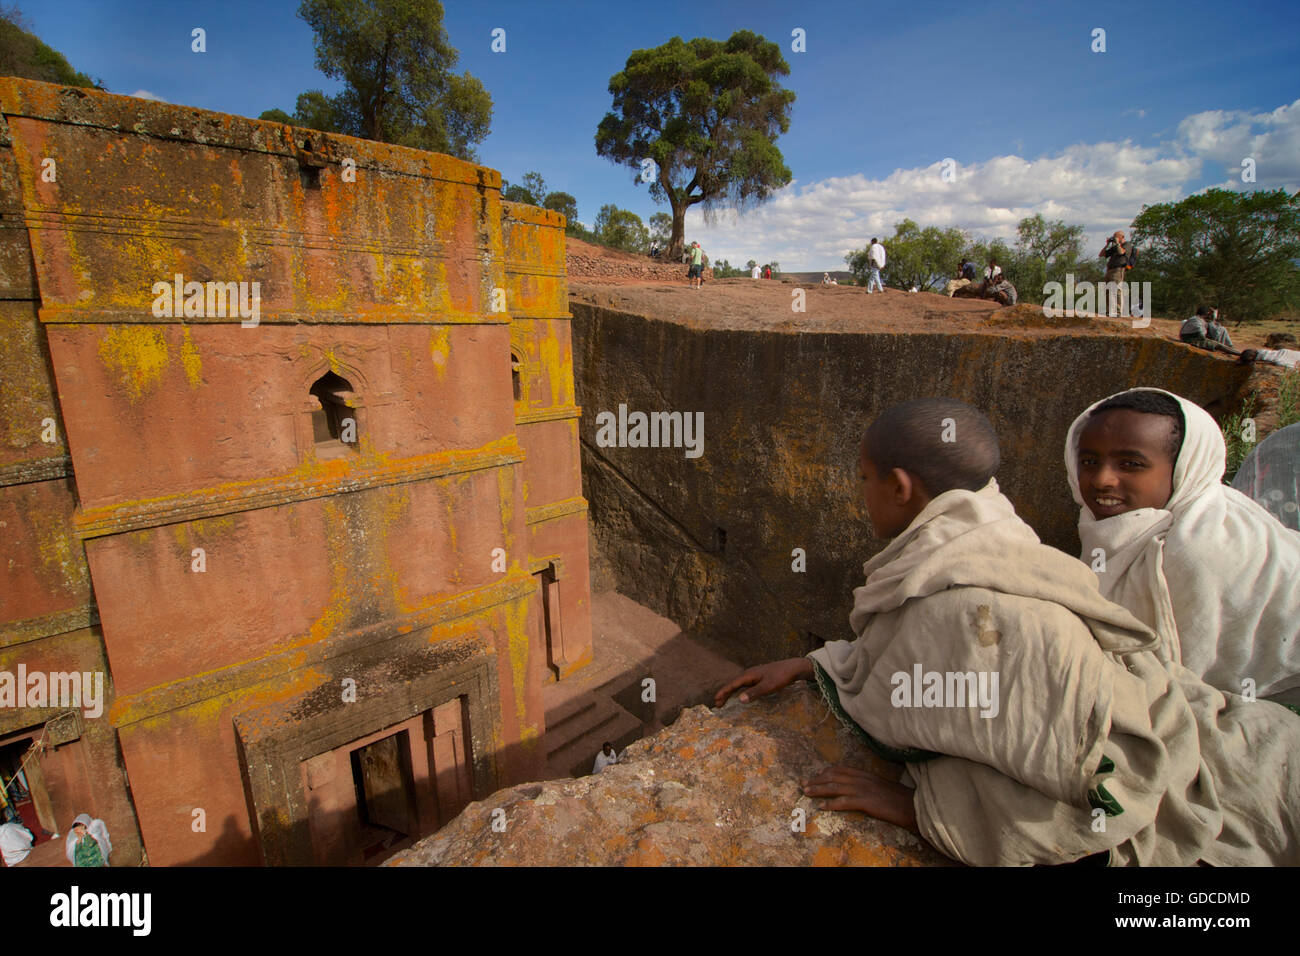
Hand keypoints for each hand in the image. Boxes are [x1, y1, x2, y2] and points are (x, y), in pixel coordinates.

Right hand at [714, 658, 812, 706]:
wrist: (793, 668)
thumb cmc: (781, 677)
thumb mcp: (768, 687)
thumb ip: (754, 693)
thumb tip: (740, 700)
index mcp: (749, 675)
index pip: (732, 685)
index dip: (723, 693)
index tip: (716, 700)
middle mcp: (749, 674)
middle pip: (733, 684)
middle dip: (724, 694)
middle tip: (717, 705)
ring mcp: (754, 675)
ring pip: (738, 684)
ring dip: (730, 693)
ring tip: (724, 702)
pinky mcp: (759, 678)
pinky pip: (744, 685)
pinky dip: (738, 691)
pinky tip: (740, 695)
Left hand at [802, 764, 918, 831]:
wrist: (912, 805)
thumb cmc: (898, 798)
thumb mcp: (881, 785)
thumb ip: (867, 783)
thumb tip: (856, 787)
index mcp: (865, 774)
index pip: (841, 768)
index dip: (826, 771)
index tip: (816, 774)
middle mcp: (861, 779)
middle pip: (833, 776)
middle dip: (816, 779)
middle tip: (803, 783)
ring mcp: (862, 789)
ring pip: (835, 787)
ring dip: (818, 789)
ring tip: (806, 792)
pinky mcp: (865, 801)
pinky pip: (843, 802)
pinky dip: (831, 804)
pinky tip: (822, 806)